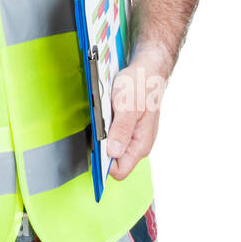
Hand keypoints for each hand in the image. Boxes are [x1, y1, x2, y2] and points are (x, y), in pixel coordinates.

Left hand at [104, 43, 170, 179]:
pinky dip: (104, 129)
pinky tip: (104, 115)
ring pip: (112, 148)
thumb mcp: (128, 105)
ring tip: (101, 118)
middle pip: (114, 161)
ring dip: (102, 137)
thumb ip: (121, 130)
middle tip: (96, 128)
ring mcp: (132, 136)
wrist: (147, 70)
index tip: (93, 149)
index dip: (104, 165)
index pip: (120, 171)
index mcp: (140, 144)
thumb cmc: (140, 85)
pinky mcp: (127, 128)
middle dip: (101, 149)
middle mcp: (137, 144)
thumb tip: (113, 153)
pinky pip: (112, 137)